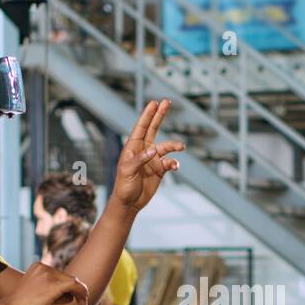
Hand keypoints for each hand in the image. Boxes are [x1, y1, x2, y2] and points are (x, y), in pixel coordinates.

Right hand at [0, 262, 88, 304]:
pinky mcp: (54, 285)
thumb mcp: (35, 293)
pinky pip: (75, 286)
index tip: (73, 297)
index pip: (59, 275)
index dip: (69, 287)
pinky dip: (82, 293)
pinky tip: (83, 303)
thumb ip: (50, 291)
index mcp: (38, 266)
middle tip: (81, 302)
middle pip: (67, 278)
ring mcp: (49, 275)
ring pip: (73, 282)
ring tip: (82, 304)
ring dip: (81, 293)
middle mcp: (44, 267)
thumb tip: (71, 295)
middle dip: (76, 290)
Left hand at [110, 99, 183, 216]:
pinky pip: (170, 162)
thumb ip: (140, 159)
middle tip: (167, 101)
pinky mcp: (160, 170)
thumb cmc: (123, 186)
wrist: (129, 203)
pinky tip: (175, 167)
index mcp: (133, 147)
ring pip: (166, 147)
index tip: (154, 103)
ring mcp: (152, 160)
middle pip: (153, 129)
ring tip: (181, 147)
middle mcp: (143, 150)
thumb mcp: (128, 171)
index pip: (141, 127)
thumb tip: (154, 150)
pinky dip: (174, 163)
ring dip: (174, 145)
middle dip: (160, 116)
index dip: (148, 115)